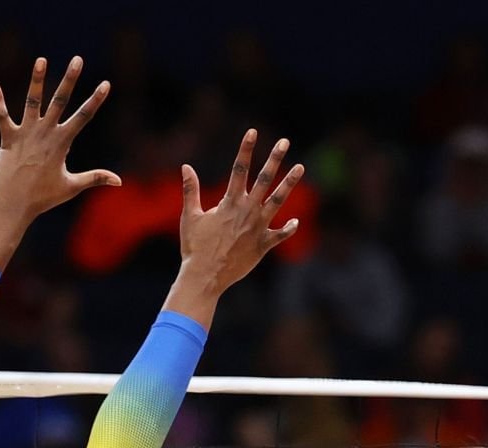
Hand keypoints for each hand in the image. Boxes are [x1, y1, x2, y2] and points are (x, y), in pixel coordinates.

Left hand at [0, 57, 118, 220]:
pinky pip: (2, 116)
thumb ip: (95, 178)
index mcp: (62, 143)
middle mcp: (45, 133)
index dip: (95, 99)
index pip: (83, 117)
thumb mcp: (72, 187)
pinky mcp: (8, 138)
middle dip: (70, 79)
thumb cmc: (44, 197)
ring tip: (41, 59)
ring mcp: (26, 134)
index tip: (105, 84)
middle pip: (60, 101)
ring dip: (37, 79)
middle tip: (78, 59)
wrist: (14, 205)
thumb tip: (120, 181)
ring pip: (32, 101)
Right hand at [172, 131, 304, 300]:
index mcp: (229, 203)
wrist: (205, 276)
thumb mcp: (190, 216)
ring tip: (300, 167)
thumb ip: (191, 190)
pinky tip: (296, 221)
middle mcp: (246, 211)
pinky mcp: (263, 245)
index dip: (246, 149)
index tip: (253, 132)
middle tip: (285, 142)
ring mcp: (257, 228)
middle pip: (264, 179)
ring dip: (289, 183)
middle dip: (274, 159)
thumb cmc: (195, 247)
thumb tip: (186, 167)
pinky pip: (280, 235)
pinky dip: (288, 228)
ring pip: (278, 201)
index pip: (239, 169)